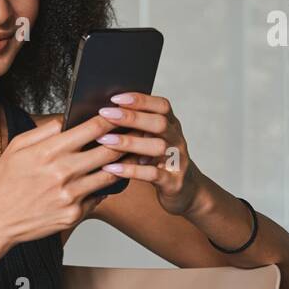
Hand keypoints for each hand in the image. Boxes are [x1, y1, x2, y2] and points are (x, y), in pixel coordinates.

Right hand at [0, 114, 124, 252]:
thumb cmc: (3, 182)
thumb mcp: (16, 147)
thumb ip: (44, 130)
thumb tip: (68, 118)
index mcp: (49, 152)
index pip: (93, 129)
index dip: (112, 119)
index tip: (120, 115)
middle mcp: (63, 173)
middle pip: (109, 150)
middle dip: (125, 139)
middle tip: (134, 134)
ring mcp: (70, 196)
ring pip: (110, 175)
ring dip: (121, 164)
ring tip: (127, 156)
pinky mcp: (73, 215)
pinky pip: (98, 197)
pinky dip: (101, 188)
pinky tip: (102, 181)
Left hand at [95, 93, 200, 215]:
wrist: (186, 191)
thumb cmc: (158, 161)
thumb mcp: (151, 141)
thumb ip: (136, 128)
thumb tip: (102, 114)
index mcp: (171, 126)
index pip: (162, 106)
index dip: (141, 100)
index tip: (116, 98)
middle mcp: (177, 140)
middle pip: (159, 123)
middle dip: (132, 117)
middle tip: (106, 114)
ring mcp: (178, 161)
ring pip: (158, 147)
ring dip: (129, 142)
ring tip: (104, 140)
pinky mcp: (174, 182)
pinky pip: (153, 174)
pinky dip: (131, 170)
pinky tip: (112, 168)